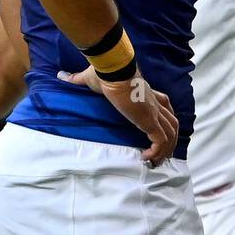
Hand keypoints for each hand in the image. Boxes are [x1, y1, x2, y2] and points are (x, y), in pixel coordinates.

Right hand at [60, 65, 178, 165]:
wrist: (113, 72)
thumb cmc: (105, 73)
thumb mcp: (91, 78)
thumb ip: (78, 78)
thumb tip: (62, 76)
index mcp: (146, 92)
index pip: (165, 104)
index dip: (165, 119)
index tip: (159, 132)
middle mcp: (154, 103)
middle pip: (172, 122)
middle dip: (170, 140)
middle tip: (160, 154)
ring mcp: (153, 112)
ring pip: (171, 133)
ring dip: (165, 149)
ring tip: (154, 161)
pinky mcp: (149, 121)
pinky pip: (160, 140)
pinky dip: (157, 151)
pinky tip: (146, 158)